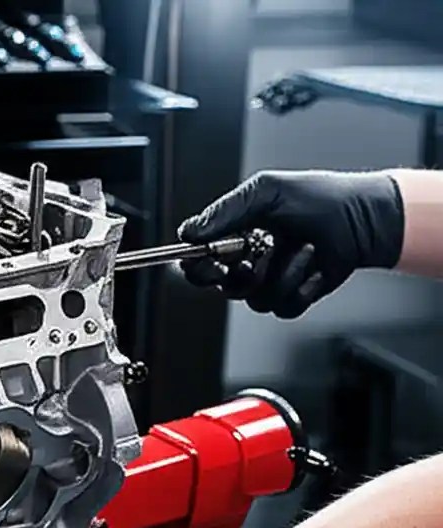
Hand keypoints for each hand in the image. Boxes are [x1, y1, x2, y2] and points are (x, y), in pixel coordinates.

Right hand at [178, 170, 403, 318]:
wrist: (365, 220)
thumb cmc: (321, 199)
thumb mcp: (266, 193)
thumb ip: (225, 211)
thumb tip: (189, 232)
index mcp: (234, 234)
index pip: (197, 258)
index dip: (196, 265)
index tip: (209, 260)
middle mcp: (248, 259)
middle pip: (219, 286)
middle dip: (237, 276)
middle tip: (253, 260)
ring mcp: (270, 280)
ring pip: (254, 300)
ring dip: (282, 274)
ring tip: (304, 249)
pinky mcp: (293, 296)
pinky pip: (283, 308)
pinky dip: (301, 287)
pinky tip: (314, 268)